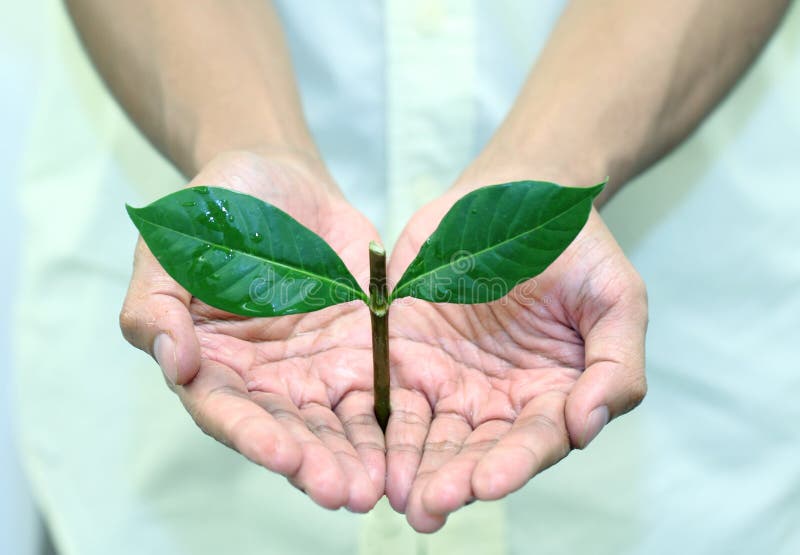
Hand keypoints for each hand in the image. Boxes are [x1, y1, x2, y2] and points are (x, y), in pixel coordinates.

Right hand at [119, 150, 384, 511]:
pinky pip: (378, 391)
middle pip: (288, 431)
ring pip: (335, 424)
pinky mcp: (362, 350)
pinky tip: (408, 446)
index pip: (227, 411)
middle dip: (315, 464)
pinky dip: (390, 421)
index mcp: (213, 363)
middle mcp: (265, 378)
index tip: (283, 456)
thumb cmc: (216, 210)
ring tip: (376, 486)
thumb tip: (176, 363)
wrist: (282, 180)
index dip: (253, 436)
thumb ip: (157, 306)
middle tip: (345, 492)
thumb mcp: (170, 248)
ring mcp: (316, 367)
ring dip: (355, 457)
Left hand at [384, 182, 647, 531]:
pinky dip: (380, 424)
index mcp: (552, 393)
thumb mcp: (615, 297)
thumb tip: (587, 426)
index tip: (487, 483)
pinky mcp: (408, 356)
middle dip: (453, 479)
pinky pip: (390, 395)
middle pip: (477, 450)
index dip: (514, 462)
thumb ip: (615, 365)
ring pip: (430, 435)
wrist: (516, 197)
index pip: (536, 439)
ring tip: (394, 496)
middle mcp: (499, 399)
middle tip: (428, 507)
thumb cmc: (576, 248)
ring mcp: (451, 380)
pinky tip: (366, 449)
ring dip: (412, 466)